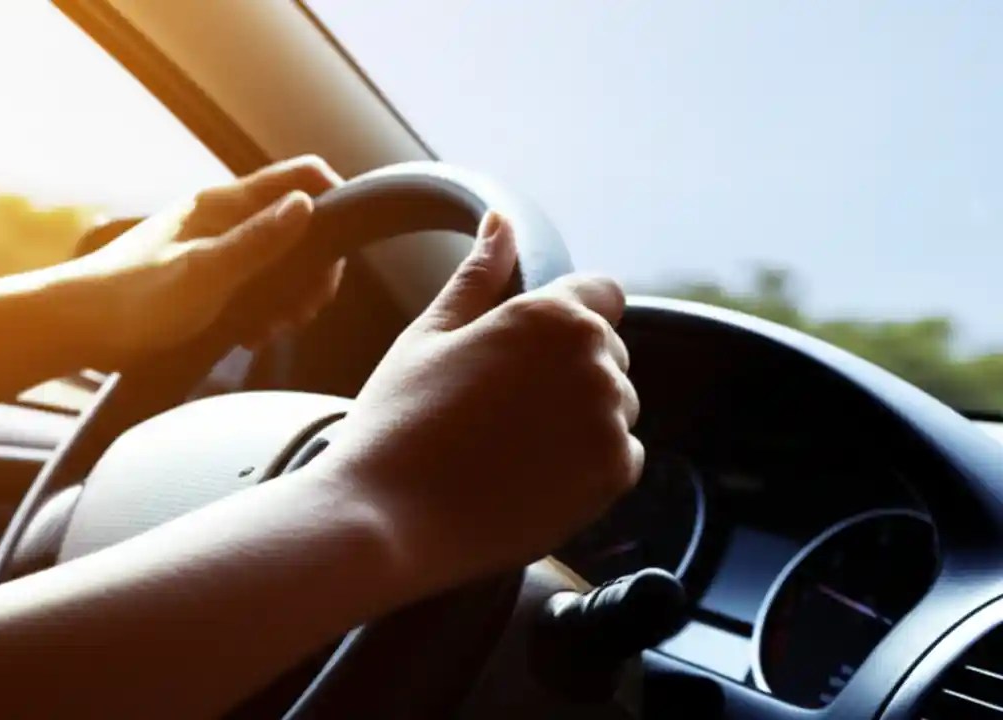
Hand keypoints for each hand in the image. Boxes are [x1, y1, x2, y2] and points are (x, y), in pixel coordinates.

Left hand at [62, 156, 345, 364]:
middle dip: (312, 269)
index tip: (334, 262)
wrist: (73, 326)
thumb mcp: (208, 273)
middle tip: (303, 313)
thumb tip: (308, 205)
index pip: (303, 177)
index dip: (333, 207)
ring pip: (276, 258)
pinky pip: (250, 283)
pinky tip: (248, 336)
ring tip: (272, 331)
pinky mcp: (200, 275)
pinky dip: (260, 308)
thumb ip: (259, 240)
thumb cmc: (135, 300)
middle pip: (297, 223)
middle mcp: (222, 216)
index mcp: (225, 204)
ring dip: (287, 295)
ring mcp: (211, 244)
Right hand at [318, 212, 642, 588]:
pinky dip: (585, 465)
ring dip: (578, 419)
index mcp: (551, 315)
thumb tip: (501, 221)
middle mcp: (594, 360)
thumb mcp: (430, 335)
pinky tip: (526, 475)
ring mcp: (610, 420)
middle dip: (567, 372)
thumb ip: (478, 274)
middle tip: (498, 409)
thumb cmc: (398, 422)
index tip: (526, 356)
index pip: (602, 294)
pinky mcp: (615, 475)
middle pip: (607, 353)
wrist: (389, 519)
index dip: (564, 321)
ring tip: (508, 447)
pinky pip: (619, 455)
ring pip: (614, 406)